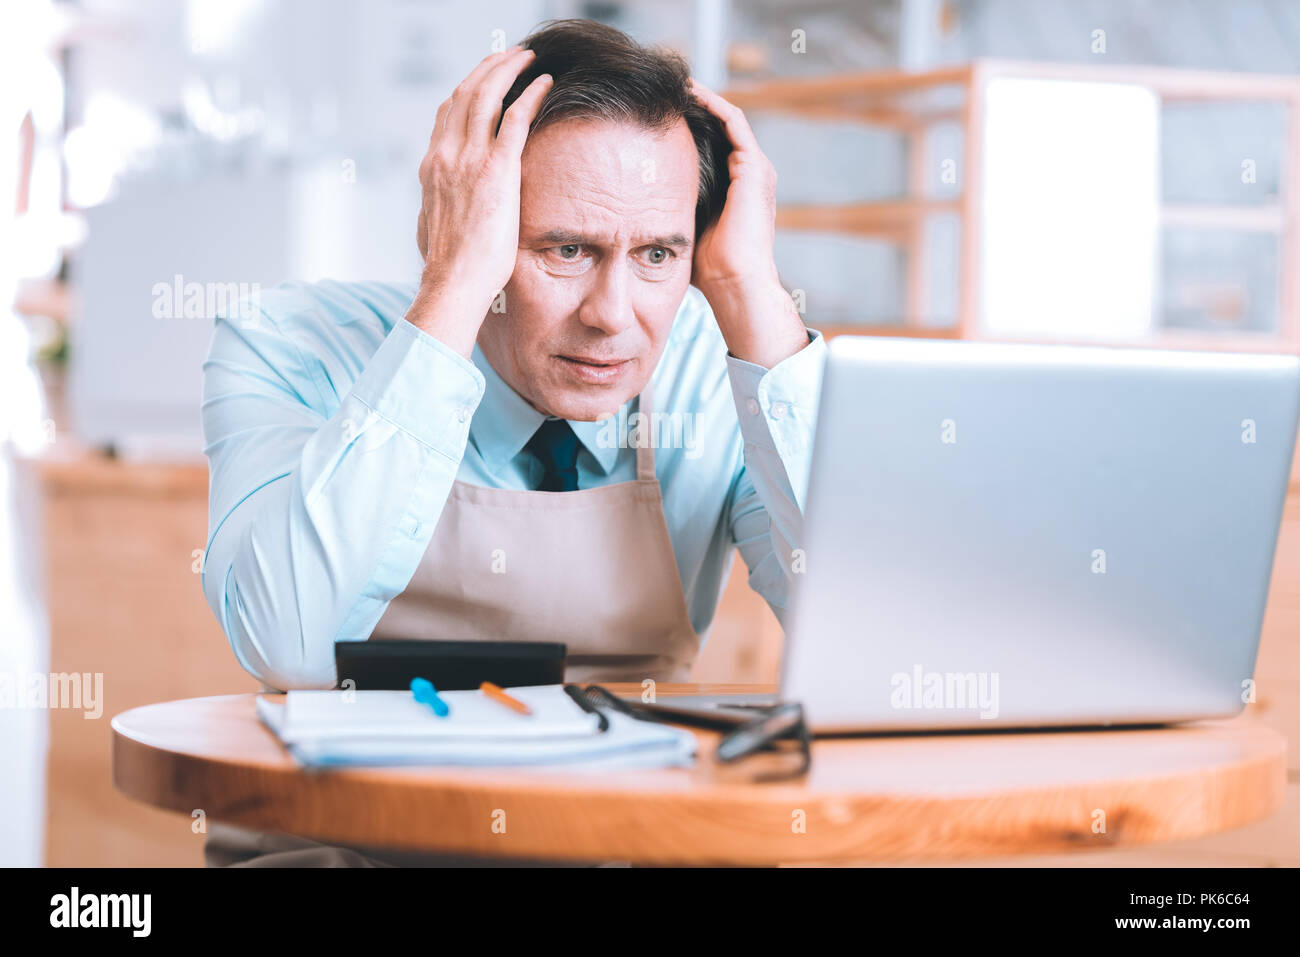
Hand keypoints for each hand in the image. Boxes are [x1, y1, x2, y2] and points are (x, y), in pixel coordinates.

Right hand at [407, 47, 552, 357]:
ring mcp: (469, 159)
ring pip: (487, 95)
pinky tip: (545, 84)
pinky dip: (529, 95)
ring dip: (508, 69)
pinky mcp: (496, 170)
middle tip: (509, 56)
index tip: (484, 79)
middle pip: (464, 93)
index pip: (446, 113)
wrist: (454, 282)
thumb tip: (439, 211)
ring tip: (527, 58)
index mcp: (432, 166)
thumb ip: (439, 207)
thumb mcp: (435, 227)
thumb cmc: (450, 268)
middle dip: (488, 68)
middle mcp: (445, 154)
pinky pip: (515, 118)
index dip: (466, 89)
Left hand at [686, 78, 807, 368]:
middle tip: (663, 92)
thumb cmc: (708, 270)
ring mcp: (754, 169)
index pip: (712, 147)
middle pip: (720, 128)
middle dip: (694, 108)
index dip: (686, 129)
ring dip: (702, 99)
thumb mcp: (684, 229)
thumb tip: (632, 207)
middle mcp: (749, 175)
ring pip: (727, 118)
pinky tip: (689, 92)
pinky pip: (733, 121)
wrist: (735, 283)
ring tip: (674, 84)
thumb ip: (672, 212)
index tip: (657, 117)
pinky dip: (712, 104)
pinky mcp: (753, 167)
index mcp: (736, 190)